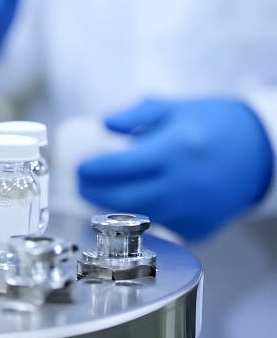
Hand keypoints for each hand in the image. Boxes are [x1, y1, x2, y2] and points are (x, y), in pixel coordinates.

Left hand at [78, 98, 273, 239]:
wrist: (263, 153)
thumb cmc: (215, 126)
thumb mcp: (176, 108)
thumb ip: (137, 114)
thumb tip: (103, 124)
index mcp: (175, 149)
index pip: (120, 167)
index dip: (93, 170)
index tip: (80, 168)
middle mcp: (183, 184)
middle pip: (123, 198)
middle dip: (94, 193)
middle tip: (82, 185)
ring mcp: (191, 210)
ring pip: (138, 215)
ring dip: (114, 207)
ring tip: (104, 193)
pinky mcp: (198, 229)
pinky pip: (161, 226)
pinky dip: (144, 215)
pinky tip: (139, 202)